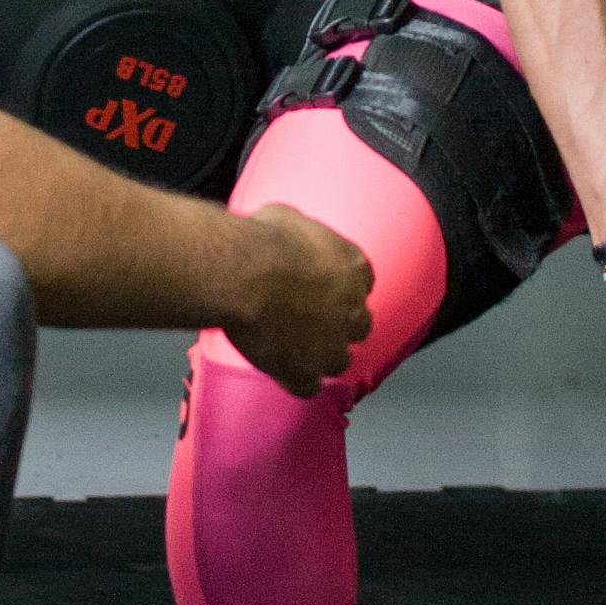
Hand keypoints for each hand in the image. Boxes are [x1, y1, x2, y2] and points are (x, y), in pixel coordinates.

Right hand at [216, 204, 375, 397]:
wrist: (244, 274)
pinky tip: (281, 373)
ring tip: (295, 350)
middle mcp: (352, 309)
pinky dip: (295, 381)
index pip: (361, 283)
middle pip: (358, 325)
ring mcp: (331, 345)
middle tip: (310, 319)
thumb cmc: (263, 240)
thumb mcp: (287, 217)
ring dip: (321, 356)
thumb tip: (285, 230)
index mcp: (353, 269)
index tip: (323, 287)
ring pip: (338, 360)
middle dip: (338, 324)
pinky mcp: (305, 371)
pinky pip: (308, 387)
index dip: (340, 287)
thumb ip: (300, 236)